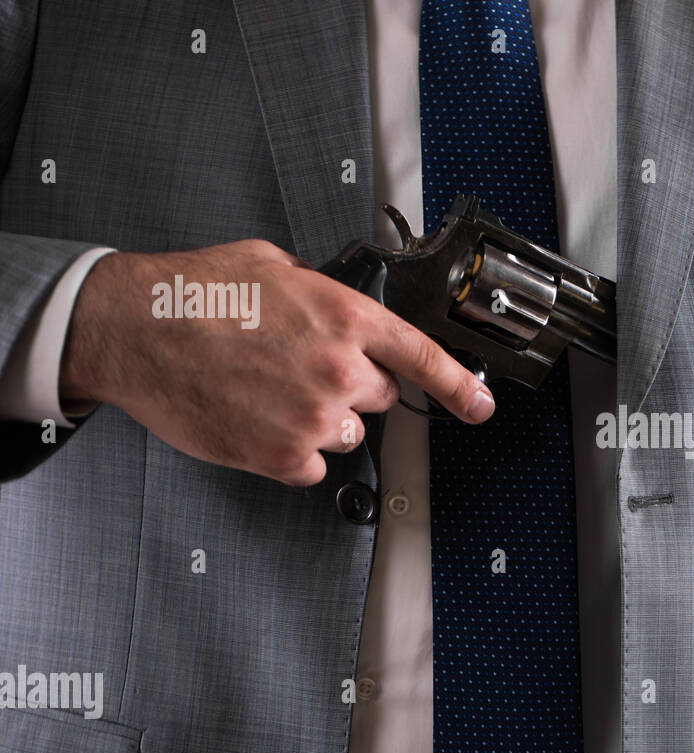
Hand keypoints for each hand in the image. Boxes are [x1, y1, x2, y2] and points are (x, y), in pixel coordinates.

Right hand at [58, 239, 493, 485]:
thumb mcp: (273, 266)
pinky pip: (310, 465)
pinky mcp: (281, 456)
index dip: (461, 386)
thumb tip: (341, 308)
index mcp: (344, 317)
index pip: (423, 357)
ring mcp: (312, 418)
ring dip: (317, 418)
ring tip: (266, 390)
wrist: (132, 331)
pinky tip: (255, 418)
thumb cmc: (194, 295)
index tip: (481, 406)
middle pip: (380, 397)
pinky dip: (288, 450)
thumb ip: (323, 292)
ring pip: (346, 432)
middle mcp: (338, 370)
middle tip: (298, 368)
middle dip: (350, 386)